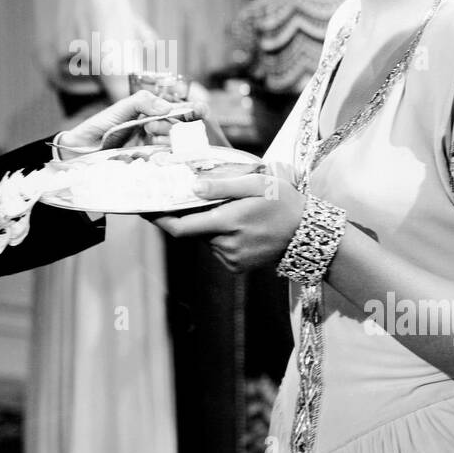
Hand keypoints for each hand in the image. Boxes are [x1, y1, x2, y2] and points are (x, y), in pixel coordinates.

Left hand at [57, 91, 208, 159]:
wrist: (80, 150)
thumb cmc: (99, 127)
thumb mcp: (121, 108)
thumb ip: (143, 101)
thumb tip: (167, 107)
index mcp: (154, 117)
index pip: (181, 113)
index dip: (194, 111)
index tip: (200, 110)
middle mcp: (158, 135)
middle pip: (181, 131)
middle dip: (174, 126)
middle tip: (151, 126)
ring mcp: (154, 152)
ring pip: (175, 147)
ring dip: (168, 141)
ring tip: (148, 136)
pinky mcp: (148, 168)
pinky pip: (164, 164)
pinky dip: (164, 158)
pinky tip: (156, 155)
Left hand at [152, 172, 304, 273]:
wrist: (309, 235)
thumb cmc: (284, 203)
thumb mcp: (257, 184)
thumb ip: (222, 186)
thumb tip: (192, 187)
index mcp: (227, 223)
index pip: (181, 227)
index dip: (159, 219)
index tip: (144, 208)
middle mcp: (225, 246)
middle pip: (192, 231)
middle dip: (189, 215)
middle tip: (193, 198)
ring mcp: (231, 260)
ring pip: (205, 240)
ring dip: (207, 225)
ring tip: (229, 210)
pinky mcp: (236, 267)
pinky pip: (217, 249)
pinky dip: (219, 236)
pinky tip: (238, 225)